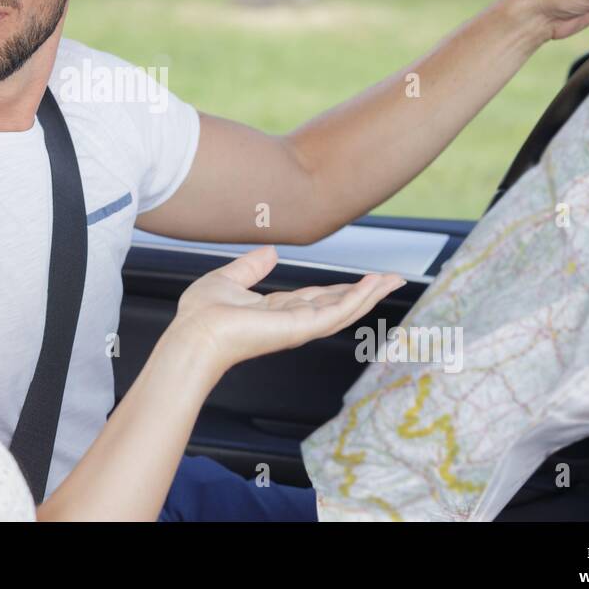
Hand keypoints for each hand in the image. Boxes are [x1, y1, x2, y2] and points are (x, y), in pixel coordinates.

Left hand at [170, 245, 403, 375]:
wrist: (194, 335)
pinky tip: (373, 287)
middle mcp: (292, 320)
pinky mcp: (301, 329)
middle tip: (394, 280)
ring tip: (393, 281)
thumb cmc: (201, 315)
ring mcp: (299, 327)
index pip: (318, 298)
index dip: (343, 288)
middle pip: (339, 304)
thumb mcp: (228, 279)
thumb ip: (250, 268)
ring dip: (369, 295)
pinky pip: (336, 313)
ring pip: (344, 310)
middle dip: (367, 292)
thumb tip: (270, 253)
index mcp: (277, 310)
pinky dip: (357, 299)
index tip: (366, 279)